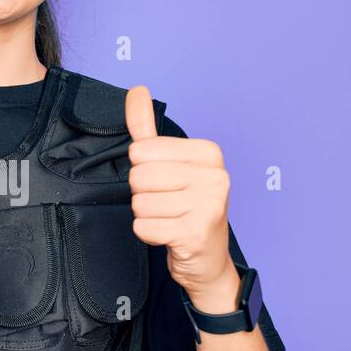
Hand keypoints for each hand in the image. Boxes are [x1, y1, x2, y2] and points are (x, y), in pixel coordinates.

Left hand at [125, 85, 236, 305]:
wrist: (208, 260)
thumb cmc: (187, 208)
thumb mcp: (169, 163)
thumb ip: (147, 128)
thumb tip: (136, 90)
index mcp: (208, 153)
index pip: (141, 151)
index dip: (143, 170)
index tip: (167, 183)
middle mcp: (214, 175)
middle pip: (138, 176)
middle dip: (144, 195)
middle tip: (168, 205)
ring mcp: (208, 205)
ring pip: (139, 204)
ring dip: (147, 217)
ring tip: (170, 220)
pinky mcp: (195, 233)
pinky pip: (143, 227)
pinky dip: (148, 235)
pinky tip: (169, 235)